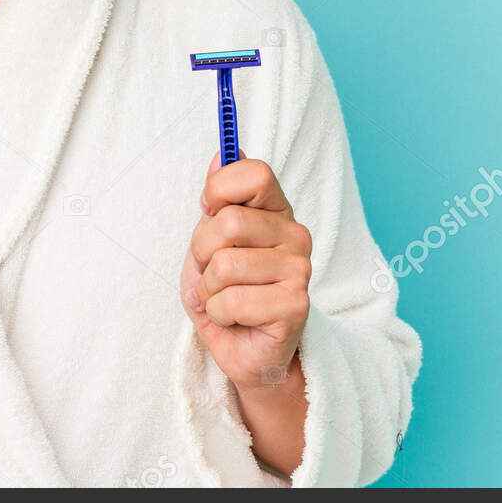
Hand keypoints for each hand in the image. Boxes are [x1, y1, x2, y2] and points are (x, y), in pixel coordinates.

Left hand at [180, 152, 312, 394]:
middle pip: (228, 222)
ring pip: (224, 265)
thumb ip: (218, 199)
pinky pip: (232, 301)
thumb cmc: (226, 291)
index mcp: (275, 210)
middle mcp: (295, 233)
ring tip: (221, 298)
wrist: (244, 349)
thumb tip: (221, 153)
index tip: (210, 211)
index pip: (254, 173)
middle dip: (201, 252)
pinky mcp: (296, 304)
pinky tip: (233, 318)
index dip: (219, 190)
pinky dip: (218, 313)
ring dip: (208, 289)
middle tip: (210, 273)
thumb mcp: (210, 240)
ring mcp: (300, 268)